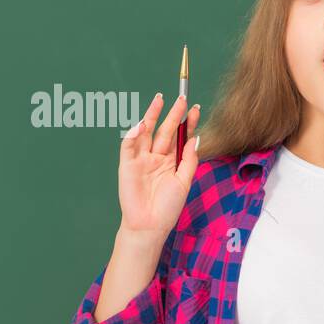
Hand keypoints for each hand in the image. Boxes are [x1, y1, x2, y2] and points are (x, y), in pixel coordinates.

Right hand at [117, 92, 200, 239]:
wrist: (149, 226)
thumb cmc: (167, 208)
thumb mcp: (184, 182)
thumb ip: (189, 160)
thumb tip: (195, 138)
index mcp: (171, 162)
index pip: (180, 137)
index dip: (187, 123)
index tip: (196, 109)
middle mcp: (156, 157)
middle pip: (165, 130)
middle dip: (173, 114)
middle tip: (181, 98)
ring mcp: (141, 160)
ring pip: (147, 133)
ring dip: (152, 116)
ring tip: (160, 100)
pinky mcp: (127, 165)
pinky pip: (129, 146)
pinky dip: (133, 134)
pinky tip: (142, 125)